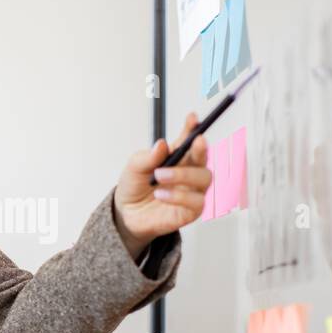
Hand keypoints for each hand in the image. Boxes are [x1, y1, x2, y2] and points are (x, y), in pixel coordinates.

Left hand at [112, 113, 211, 259]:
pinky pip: (197, 202)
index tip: (192, 118)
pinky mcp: (191, 211)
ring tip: (159, 176)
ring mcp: (192, 191)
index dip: (194, 128)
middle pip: (204, 158)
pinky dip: (179, 196)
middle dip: (200, 150)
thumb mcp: (134, 167)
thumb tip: (161, 144)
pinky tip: (161, 195)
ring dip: (183, 175)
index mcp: (177, 156)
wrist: (126, 214)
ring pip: (205, 178)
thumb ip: (147, 157)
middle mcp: (189, 172)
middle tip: (188, 147)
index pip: (190, 139)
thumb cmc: (134, 187)